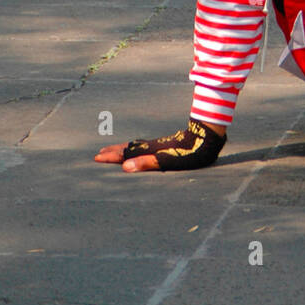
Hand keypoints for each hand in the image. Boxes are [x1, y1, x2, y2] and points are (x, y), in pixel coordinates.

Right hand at [94, 119, 226, 172]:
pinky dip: (137, 147)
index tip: (97, 156)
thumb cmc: (190, 153)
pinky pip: (147, 146)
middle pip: (130, 148)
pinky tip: (140, 148)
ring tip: (114, 149)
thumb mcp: (168, 160)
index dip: (113, 156)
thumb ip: (147, 163)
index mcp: (150, 151)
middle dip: (114, 151)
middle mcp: (153, 147)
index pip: (127, 153)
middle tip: (99, 153)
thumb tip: (125, 167)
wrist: (207, 136)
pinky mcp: (168, 145)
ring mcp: (161, 145)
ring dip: (124, 148)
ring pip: (138, 146)